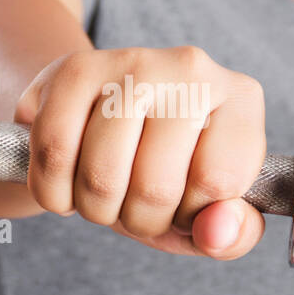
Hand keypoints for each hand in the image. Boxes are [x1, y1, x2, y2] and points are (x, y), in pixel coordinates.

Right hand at [14, 45, 266, 259]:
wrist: (100, 119)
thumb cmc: (166, 169)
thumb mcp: (207, 211)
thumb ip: (232, 233)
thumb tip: (216, 232)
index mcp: (240, 101)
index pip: (216, 183)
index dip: (189, 213)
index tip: (182, 202)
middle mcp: (194, 69)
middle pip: (154, 187)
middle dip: (137, 219)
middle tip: (135, 201)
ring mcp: (134, 61)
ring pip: (100, 174)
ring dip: (93, 208)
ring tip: (104, 191)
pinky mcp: (76, 67)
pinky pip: (53, 152)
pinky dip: (53, 190)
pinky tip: (68, 179)